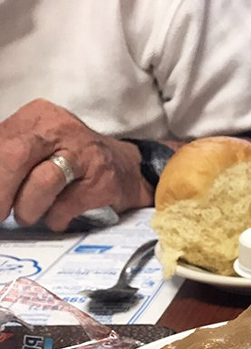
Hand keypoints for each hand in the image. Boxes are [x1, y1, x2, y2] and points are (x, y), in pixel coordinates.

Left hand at [0, 99, 153, 230]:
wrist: (127, 168)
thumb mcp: (42, 145)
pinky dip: (55, 218)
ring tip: (28, 216)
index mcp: (39, 116)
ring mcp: (84, 154)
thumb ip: (13, 157)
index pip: (2, 142)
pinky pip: (67, 205)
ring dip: (28, 208)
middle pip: (15, 156)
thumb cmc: (76, 160)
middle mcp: (61, 128)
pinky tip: (56, 218)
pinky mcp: (102, 180)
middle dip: (1, 191)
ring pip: (42, 181)